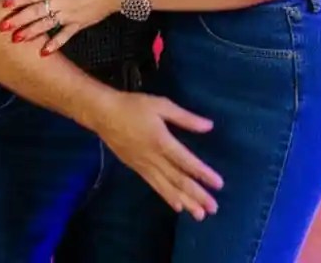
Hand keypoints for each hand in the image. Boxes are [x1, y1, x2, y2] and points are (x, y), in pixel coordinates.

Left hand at [0, 0, 120, 54]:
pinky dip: (55, 44)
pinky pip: (65, 35)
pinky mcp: (79, 24)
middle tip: (3, 27)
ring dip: (31, 33)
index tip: (5, 6)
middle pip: (35, 12)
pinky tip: (44, 52)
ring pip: (46, 25)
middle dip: (18, 20)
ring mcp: (69, 15)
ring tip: (17, 40)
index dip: (18, 0)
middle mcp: (60, 2)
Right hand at [90, 92, 222, 220]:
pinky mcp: (136, 168)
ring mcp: (144, 165)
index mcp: (161, 141)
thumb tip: (209, 126)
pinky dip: (167, 197)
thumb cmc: (133, 106)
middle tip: (213, 208)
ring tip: (199, 215)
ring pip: (167, 187)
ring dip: (185, 201)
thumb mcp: (161, 105)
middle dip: (196, 195)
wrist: (102, 114)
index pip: (185, 161)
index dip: (202, 173)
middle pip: (178, 179)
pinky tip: (178, 206)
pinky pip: (154, 186)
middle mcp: (153, 158)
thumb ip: (185, 118)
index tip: (218, 184)